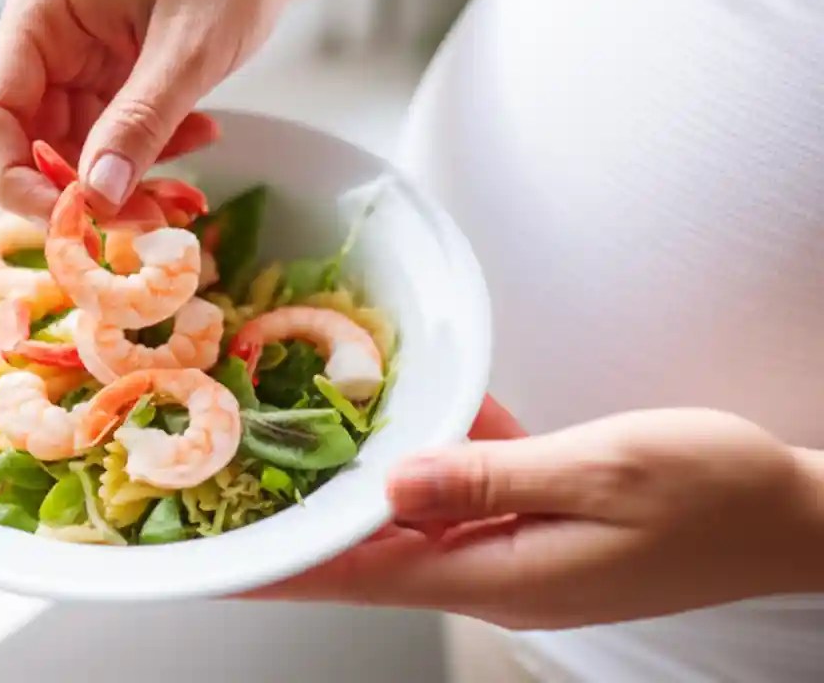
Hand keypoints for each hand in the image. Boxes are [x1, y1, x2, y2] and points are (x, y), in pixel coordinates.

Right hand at [0, 0, 295, 219]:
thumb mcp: (188, 48)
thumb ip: (142, 121)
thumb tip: (97, 197)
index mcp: (40, 18)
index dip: (16, 180)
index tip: (69, 224)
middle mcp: (46, 45)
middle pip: (27, 144)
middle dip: (81, 193)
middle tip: (143, 220)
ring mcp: (77, 65)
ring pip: (73, 153)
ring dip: (121, 185)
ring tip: (181, 191)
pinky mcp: (111, 82)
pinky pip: (111, 142)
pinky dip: (149, 157)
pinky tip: (201, 137)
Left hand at [249, 399, 823, 628]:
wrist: (789, 514)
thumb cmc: (710, 495)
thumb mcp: (598, 473)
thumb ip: (486, 478)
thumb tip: (390, 484)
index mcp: (501, 573)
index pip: (364, 576)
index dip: (288, 567)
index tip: (226, 566)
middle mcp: (497, 571)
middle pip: (376, 550)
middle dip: (308, 528)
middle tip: (238, 498)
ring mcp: (519, 549)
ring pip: (418, 517)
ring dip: (367, 487)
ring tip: (300, 454)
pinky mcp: (541, 522)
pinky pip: (470, 493)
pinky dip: (440, 460)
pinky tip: (423, 418)